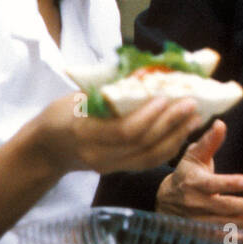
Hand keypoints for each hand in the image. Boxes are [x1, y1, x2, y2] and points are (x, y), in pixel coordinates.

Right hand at [31, 94, 202, 175]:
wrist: (47, 148)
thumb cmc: (62, 114)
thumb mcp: (78, 97)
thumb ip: (111, 89)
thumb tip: (148, 72)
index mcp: (84, 132)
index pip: (124, 130)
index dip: (149, 116)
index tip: (166, 97)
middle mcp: (98, 155)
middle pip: (142, 144)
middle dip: (171, 124)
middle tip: (192, 104)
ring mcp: (109, 167)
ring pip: (150, 157)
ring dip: (177, 137)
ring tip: (195, 118)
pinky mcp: (119, 171)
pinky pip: (148, 162)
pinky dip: (169, 148)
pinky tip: (183, 133)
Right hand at [156, 120, 242, 233]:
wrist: (164, 202)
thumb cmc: (185, 175)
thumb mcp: (194, 156)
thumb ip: (209, 142)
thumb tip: (221, 123)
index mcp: (194, 183)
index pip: (213, 184)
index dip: (230, 184)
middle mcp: (196, 205)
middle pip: (224, 208)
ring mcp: (199, 222)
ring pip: (227, 225)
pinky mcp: (203, 235)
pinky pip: (226, 239)